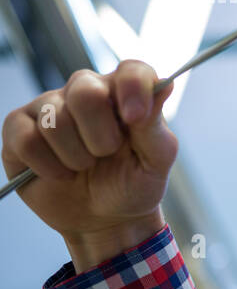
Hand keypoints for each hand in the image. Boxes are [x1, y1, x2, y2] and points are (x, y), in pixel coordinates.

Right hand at [2, 60, 177, 268]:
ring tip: (84, 167)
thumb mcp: (155, 161)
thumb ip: (154, 125)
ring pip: (54, 119)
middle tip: (106, 154)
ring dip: (75, 156)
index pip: (131, 70)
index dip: (133, 88)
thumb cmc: (134, 184)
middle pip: (85, 90)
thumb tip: (165, 86)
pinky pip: (26, 139)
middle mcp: (86, 91)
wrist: (105, 219)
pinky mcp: (18, 128)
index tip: (135, 118)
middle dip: (100, 135)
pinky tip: (60, 174)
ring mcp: (49, 106)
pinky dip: (47, 165)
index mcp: (125, 94)